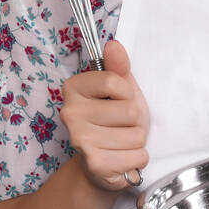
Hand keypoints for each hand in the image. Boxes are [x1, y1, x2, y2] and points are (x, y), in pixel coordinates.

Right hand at [59, 38, 150, 193]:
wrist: (103, 164)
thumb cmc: (114, 121)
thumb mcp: (120, 90)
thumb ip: (118, 67)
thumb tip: (113, 44)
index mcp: (73, 88)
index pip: (114, 81)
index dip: (127, 93)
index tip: (119, 100)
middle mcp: (70, 113)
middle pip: (129, 110)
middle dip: (135, 120)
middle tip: (121, 126)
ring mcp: (80, 140)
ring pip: (136, 135)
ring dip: (137, 141)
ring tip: (122, 142)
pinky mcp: (95, 164)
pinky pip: (137, 156)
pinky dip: (137, 159)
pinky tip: (123, 158)